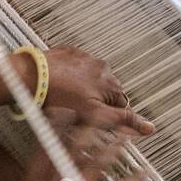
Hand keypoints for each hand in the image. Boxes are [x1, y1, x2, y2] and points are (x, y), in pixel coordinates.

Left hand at [23, 46, 154, 134]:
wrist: (33, 76)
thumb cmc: (60, 96)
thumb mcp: (94, 115)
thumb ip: (120, 120)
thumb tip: (146, 127)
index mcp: (110, 83)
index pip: (122, 106)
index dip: (110, 117)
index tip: (100, 121)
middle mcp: (102, 68)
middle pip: (106, 92)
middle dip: (97, 103)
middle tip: (80, 112)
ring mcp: (86, 59)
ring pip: (92, 79)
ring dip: (85, 89)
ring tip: (67, 99)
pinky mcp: (70, 53)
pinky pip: (76, 67)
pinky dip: (72, 76)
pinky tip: (61, 85)